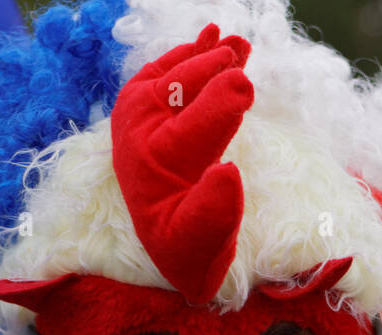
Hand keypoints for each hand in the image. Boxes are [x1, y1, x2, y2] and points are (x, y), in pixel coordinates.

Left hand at [111, 23, 254, 303]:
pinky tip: (208, 40)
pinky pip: (162, 75)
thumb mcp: (203, 242)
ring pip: (170, 77)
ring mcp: (136, 122)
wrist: (171, 247)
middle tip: (241, 51)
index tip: (245, 85)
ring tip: (235, 42)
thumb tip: (228, 172)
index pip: (189, 129)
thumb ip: (214, 212)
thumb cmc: (192, 247)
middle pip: (176, 92)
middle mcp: (138, 138)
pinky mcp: (141, 113)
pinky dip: (187, 57)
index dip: (218, 104)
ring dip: (202, 56)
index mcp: (156, 169)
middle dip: (210, 68)